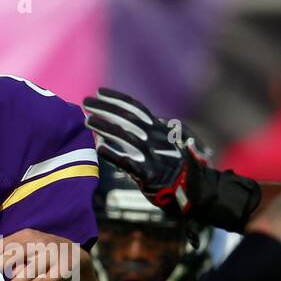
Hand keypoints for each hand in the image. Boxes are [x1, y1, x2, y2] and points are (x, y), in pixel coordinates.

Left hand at [0, 229, 78, 280]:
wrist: (74, 256)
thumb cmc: (40, 253)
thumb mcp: (23, 249)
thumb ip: (1, 254)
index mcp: (26, 236)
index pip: (2, 244)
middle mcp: (39, 242)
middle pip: (15, 253)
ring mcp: (52, 255)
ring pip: (33, 269)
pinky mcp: (63, 268)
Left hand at [81, 88, 205, 213]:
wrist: (195, 189)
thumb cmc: (177, 165)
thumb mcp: (168, 141)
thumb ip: (150, 130)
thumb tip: (128, 120)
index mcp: (160, 129)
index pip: (136, 107)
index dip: (117, 98)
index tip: (99, 91)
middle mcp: (156, 138)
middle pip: (128, 118)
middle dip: (106, 108)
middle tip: (86, 101)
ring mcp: (153, 155)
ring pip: (126, 137)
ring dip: (105, 127)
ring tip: (87, 120)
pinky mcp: (150, 174)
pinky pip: (129, 162)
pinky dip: (114, 154)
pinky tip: (98, 147)